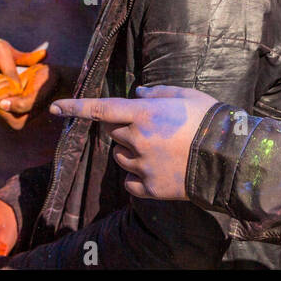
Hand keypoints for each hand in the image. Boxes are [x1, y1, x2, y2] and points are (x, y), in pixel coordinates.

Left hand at [0, 63, 58, 130]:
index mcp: (16, 123)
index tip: (20, 88)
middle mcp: (5, 120)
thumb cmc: (47, 85)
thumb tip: (1, 105)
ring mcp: (1, 111)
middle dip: (1, 85)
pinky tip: (11, 81)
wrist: (53, 78)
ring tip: (16, 83)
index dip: (6, 90)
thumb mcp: (38, 95)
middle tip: (18, 85)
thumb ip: (22, 104)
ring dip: (0, 82)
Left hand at [50, 85, 220, 200]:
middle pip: (115, 133)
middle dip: (127, 129)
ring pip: (122, 157)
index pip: (101, 109)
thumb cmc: (207, 119)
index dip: (76, 107)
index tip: (54, 108)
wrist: (226, 157)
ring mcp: (142, 165)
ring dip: (132, 152)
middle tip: (153, 129)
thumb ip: (159, 93)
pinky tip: (159, 168)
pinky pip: (131, 181)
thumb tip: (139, 94)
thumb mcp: (186, 95)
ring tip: (161, 150)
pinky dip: (139, 175)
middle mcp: (137, 140)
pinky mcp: (149, 188)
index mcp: (144, 114)